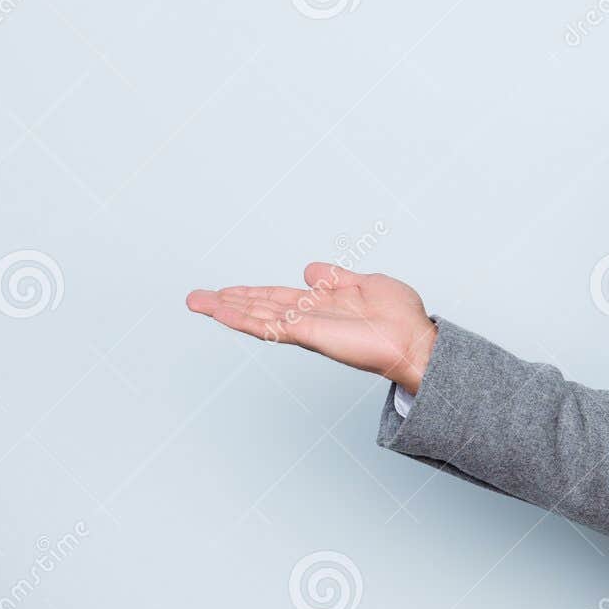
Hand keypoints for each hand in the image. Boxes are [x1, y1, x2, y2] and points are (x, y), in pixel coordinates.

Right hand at [186, 263, 436, 391]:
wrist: (414, 339)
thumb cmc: (400, 316)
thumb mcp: (365, 283)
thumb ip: (335, 278)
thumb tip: (310, 270)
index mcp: (321, 305)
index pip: (278, 297)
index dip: (252, 293)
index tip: (226, 290)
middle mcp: (309, 317)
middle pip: (260, 307)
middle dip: (228, 303)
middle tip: (195, 298)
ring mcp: (306, 327)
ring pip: (258, 316)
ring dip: (226, 309)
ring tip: (197, 302)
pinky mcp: (310, 334)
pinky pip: (272, 325)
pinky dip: (246, 319)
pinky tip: (224, 313)